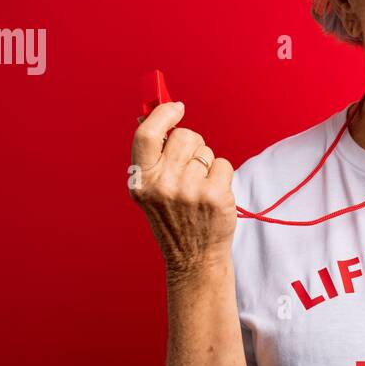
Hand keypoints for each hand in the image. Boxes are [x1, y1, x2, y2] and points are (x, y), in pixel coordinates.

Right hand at [129, 100, 236, 275]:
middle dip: (191, 145)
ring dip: (206, 164)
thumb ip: (153, 155)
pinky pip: (222, 163)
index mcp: (141, 181)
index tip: (176, 108)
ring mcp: (190, 191)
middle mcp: (163, 185)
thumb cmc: (174, 218)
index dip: (162, 114)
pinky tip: (213, 195)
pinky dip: (221, 175)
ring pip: (205, 150)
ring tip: (198, 188)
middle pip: (185, 136)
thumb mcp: (151, 190)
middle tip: (189, 169)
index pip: (146, 134)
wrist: (193, 257)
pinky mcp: (215, 196)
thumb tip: (156, 113)